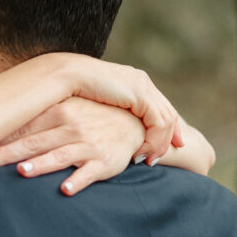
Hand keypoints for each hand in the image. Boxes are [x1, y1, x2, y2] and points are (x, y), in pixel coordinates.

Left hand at [0, 97, 144, 194]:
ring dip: (40, 164)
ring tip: (22, 172)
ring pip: (59, 155)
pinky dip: (78, 181)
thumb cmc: (90, 118)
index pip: (24, 125)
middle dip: (9, 152)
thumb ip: (36, 118)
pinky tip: (65, 190)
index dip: (1, 136)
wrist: (134, 124)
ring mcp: (87, 144)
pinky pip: (88, 173)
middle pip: (34, 142)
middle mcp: (71, 126)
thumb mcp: (66, 108)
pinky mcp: (103, 162)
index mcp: (58, 111)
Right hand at [53, 56, 184, 165]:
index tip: (160, 146)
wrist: (67, 75)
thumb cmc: (72, 91)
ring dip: (159, 144)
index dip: (163, 128)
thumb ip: (110, 111)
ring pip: (166, 120)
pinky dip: (153, 141)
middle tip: (158, 158)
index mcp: (134, 81)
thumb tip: (110, 126)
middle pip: (168, 113)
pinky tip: (140, 153)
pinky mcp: (142, 95)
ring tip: (148, 161)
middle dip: (168, 138)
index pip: (159, 106)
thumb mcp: (97, 102)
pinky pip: (158, 123)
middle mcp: (143, 82)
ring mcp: (144, 87)